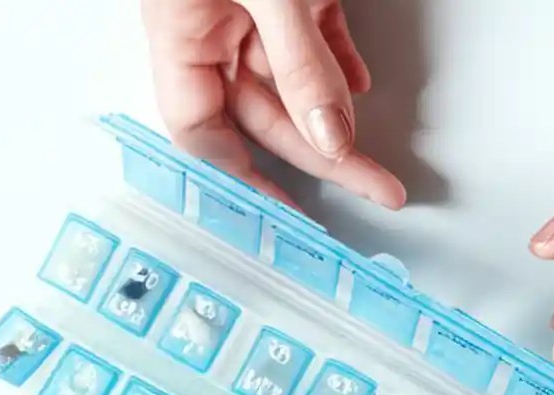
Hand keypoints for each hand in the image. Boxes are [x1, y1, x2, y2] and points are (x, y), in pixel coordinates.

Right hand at [140, 0, 404, 208]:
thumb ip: (300, 63)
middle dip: (320, 151)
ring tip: (373, 147)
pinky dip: (338, 61)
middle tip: (373, 186)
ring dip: (334, 111)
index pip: (203, 131)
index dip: (245, 179)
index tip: (290, 215)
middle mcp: (209, 24)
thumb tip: (330, 135)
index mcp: (179, 31)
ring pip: (292, 78)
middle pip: (263, 113)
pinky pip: (313, 36)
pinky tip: (359, 83)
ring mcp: (247, 5)